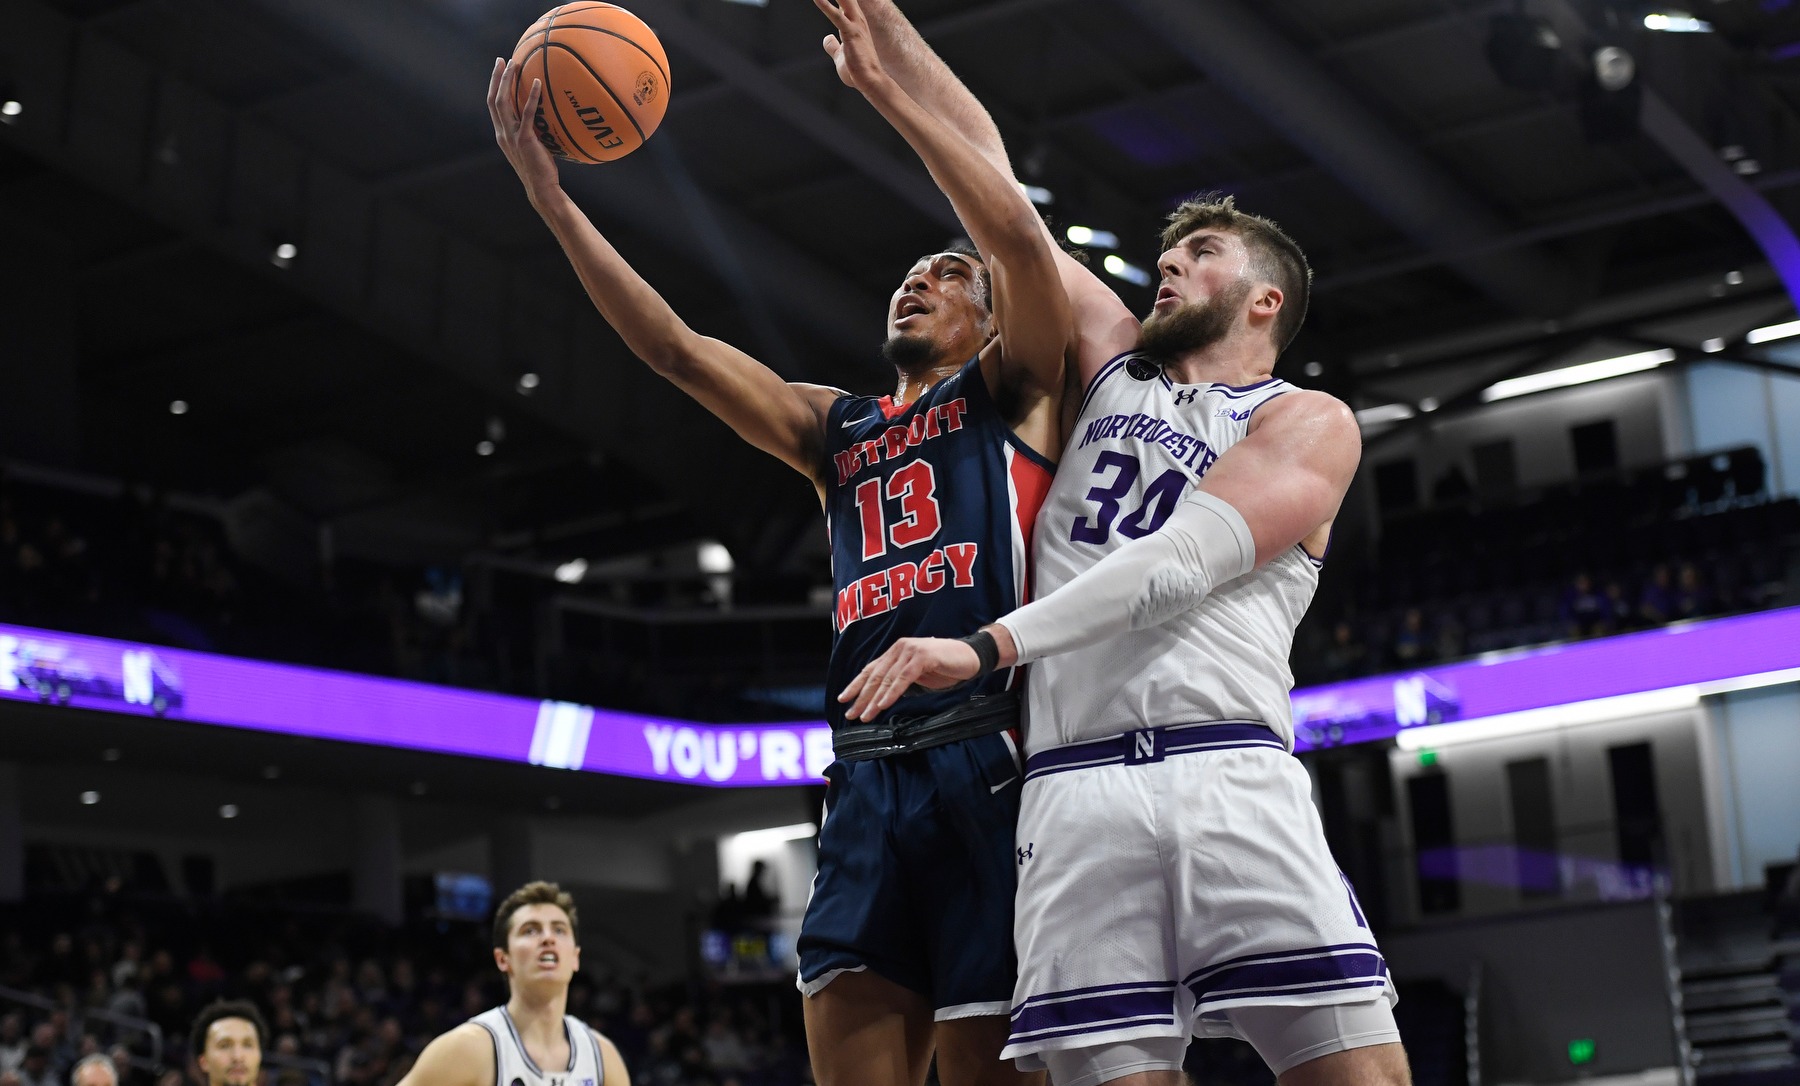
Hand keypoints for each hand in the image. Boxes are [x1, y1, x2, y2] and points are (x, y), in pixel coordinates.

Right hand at [487, 58, 560, 204]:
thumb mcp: (530, 147)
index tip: (498, 69)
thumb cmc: (540, 169)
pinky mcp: (524, 140)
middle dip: (496, 78)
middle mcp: (502, 133)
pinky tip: (537, 83)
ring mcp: (511, 137)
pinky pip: (526, 114)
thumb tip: (543, 116)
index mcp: (502, 134)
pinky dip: (530, 97)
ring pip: (503, 103)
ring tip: (515, 64)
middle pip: (493, 99)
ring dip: (507, 81)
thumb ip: (530, 131)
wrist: (541, 188)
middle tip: (502, 60)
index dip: (493, 86)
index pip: (492, 105)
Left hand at [811, 0, 888, 92]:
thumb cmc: (857, 70)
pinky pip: (835, 15)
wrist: (870, 82)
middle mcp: (856, 18)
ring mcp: (854, 24)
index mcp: (853, 20)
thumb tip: (827, 39)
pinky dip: (825, 4)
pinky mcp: (850, 34)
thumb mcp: (840, 55)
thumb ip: (832, 45)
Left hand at [838, 637, 979, 720]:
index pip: (871, 669)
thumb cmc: (945, 666)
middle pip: (875, 675)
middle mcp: (899, 648)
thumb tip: (881, 697)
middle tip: (851, 713)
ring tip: (864, 715)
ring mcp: (910, 651)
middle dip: (861, 696)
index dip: (856, 685)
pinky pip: (903, 678)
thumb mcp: (918, 675)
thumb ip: (900, 681)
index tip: (843, 699)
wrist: (971, 656)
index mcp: (896, 652)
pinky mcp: (922, 657)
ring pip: (886, 678)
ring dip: (873, 699)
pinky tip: (882, 705)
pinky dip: (891, 693)